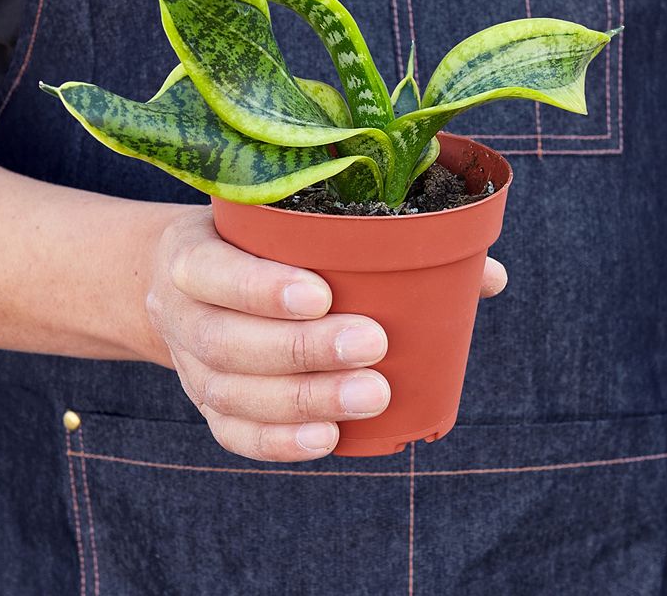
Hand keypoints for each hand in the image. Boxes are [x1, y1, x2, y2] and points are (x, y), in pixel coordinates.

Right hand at [145, 207, 506, 462]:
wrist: (186, 282)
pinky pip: (232, 433)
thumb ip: (376, 240)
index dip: (260, 288)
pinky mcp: (206, 403)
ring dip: (301, 400)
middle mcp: (180, 311)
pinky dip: (277, 442)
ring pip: (232, 392)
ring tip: (371, 394)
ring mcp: (188, 365)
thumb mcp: (288, 224)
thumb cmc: (257, 246)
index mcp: (192, 253)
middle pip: (227, 341)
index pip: (212, 272)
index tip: (323, 293)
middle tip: (373, 344)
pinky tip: (328, 438)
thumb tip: (485, 274)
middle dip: (300, 349)